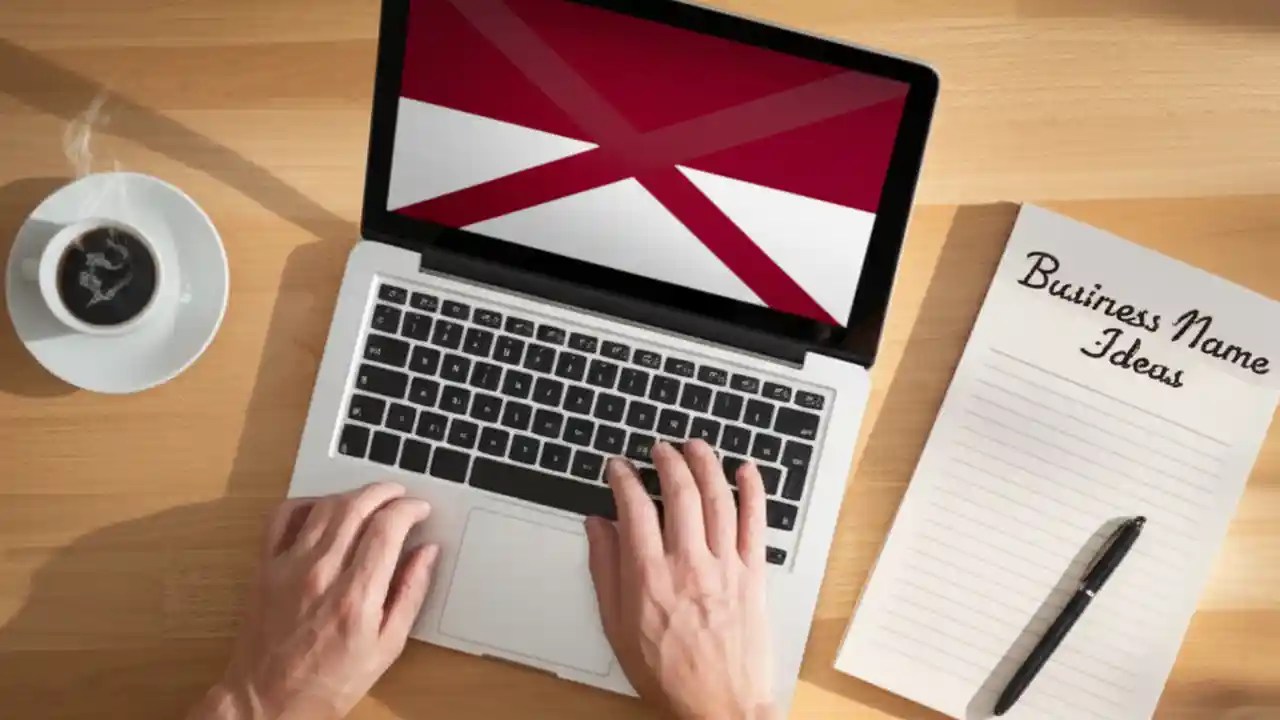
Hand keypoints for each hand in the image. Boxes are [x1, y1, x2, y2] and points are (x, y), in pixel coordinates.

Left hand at [189, 482, 439, 719]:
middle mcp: (321, 573)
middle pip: (356, 507)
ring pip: (324, 506)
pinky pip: (282, 517)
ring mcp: (288, 567)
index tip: (420, 510)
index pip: (387, 528)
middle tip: (401, 495)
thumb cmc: (330, 683)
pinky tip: (324, 509)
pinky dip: (306, 503)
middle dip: (385, 492)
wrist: (267, 702)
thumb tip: (427, 552)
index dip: (409, 509)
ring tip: (371, 500)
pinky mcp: (265, 567)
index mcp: (356, 597)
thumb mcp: (386, 648)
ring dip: (352, 494)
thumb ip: (410, 594)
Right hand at [586, 440, 775, 719]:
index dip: (624, 478)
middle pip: (679, 493)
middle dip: (667, 461)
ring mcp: (725, 567)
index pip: (634, 508)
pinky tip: (747, 470)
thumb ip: (605, 571)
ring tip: (694, 446)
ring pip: (718, 498)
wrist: (720, 707)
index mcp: (649, 577)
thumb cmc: (668, 674)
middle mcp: (688, 565)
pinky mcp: (753, 575)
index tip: (618, 467)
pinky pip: (756, 523)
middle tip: (659, 448)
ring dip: (706, 464)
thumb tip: (596, 527)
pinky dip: (753, 491)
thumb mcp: (617, 627)